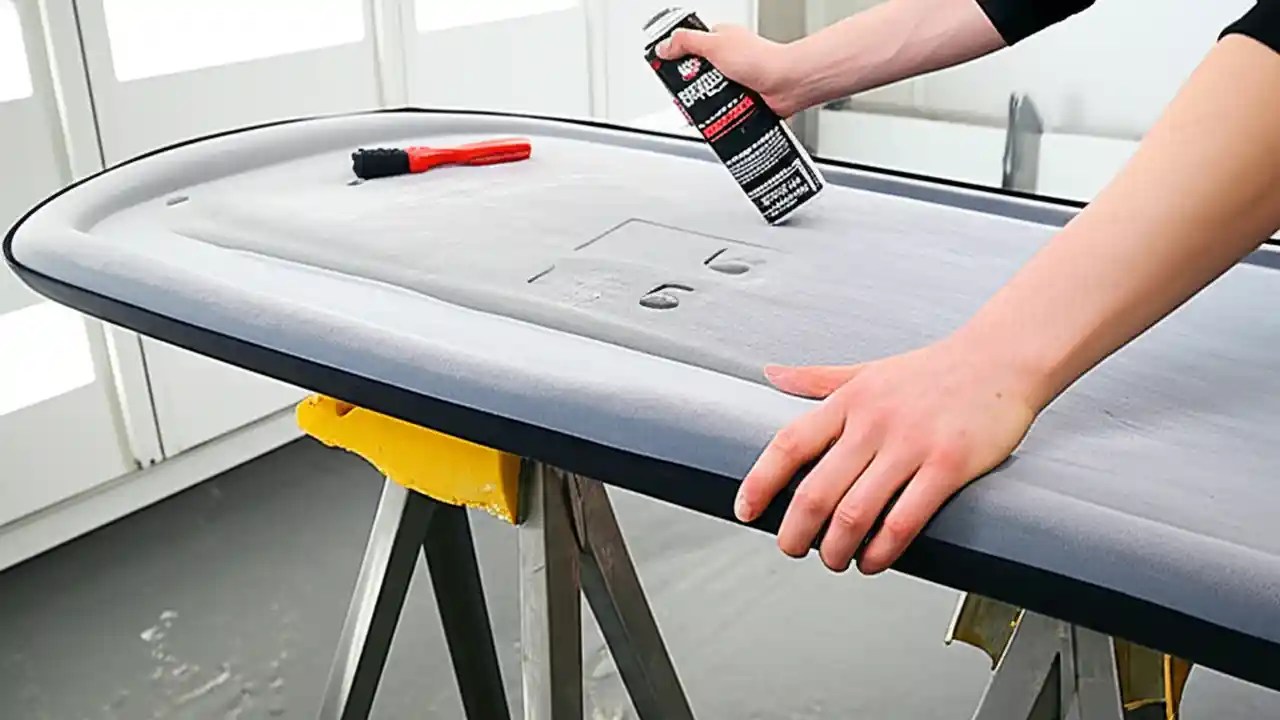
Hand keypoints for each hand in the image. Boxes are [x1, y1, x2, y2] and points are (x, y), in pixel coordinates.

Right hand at [656, 24, 808, 116]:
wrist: (787, 84)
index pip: (689, 48)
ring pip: (709, 95)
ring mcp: (735, 81)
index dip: (676, 60)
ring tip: (703, 106)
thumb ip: (686, 43)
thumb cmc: (761, 59)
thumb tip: (664, 46)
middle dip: (690, 87)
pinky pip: (724, 110)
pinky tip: (718, 114)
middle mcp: (728, 60)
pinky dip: (719, 114)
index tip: (666, 71)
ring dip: (705, 102)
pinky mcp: (742, 100)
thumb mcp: (714, 44)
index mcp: (720, 40)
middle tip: (686, 93)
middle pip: (697, 76)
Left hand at [736, 336, 1040, 574]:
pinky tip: (874, 560)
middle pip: (816, 491)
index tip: (746, 511)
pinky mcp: (949, 466)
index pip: (789, 445)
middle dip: (795, 532)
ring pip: (855, 514)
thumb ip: (817, 379)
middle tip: (792, 549)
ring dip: (836, 549)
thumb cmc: (932, 370)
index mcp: (848, 401)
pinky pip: (904, 520)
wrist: (1001, 359)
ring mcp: (911, 445)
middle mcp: (874, 423)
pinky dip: (882, 550)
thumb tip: (771, 374)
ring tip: (833, 560)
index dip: (760, 482)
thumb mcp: (866, 369)